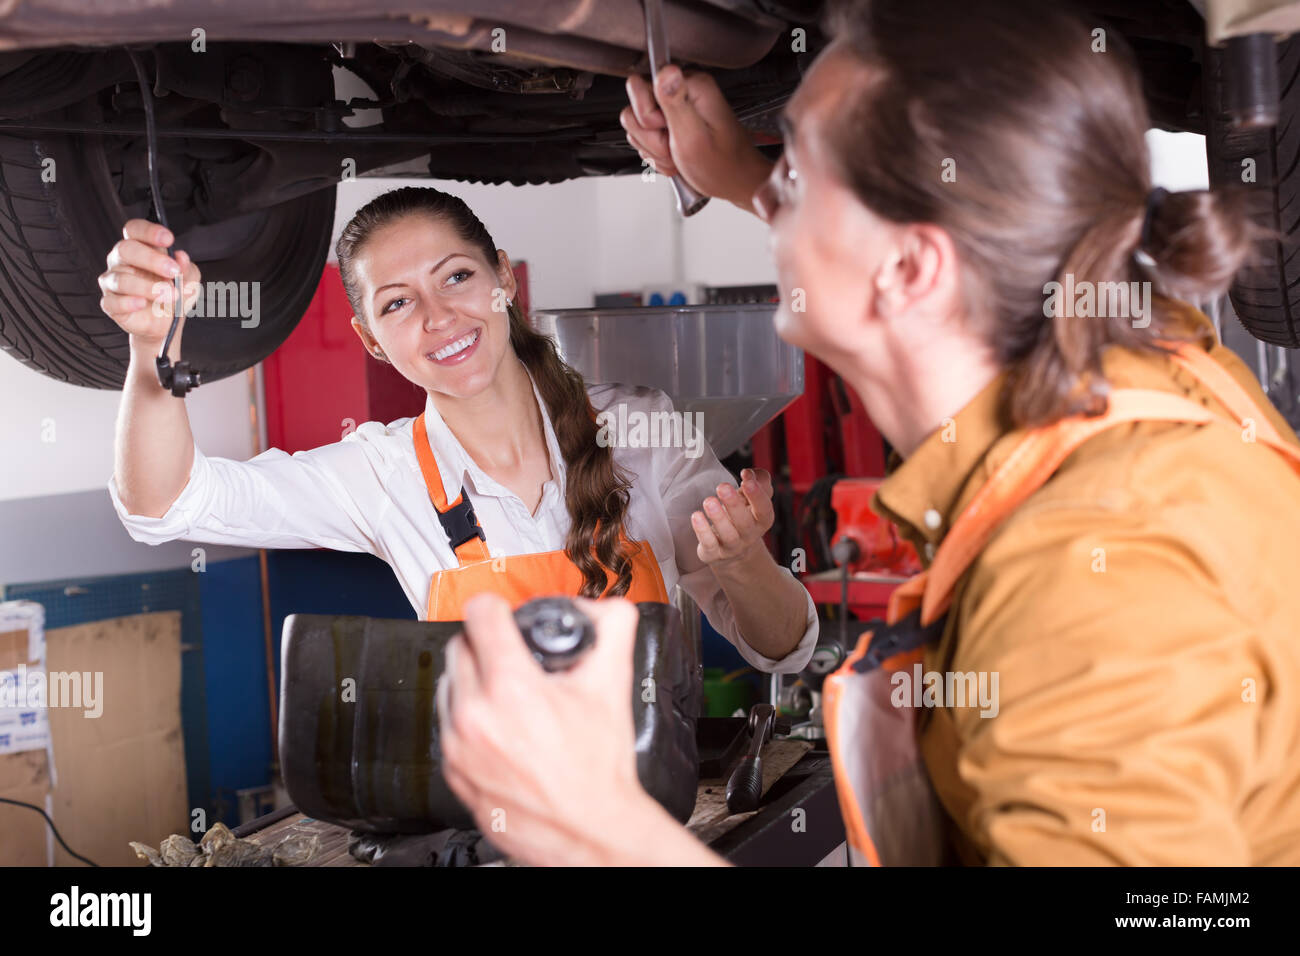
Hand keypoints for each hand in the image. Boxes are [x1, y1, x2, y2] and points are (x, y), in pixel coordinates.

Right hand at [99, 219, 200, 345]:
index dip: (149, 231)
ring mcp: (113, 282)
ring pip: (120, 278)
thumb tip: (181, 257)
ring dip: (147, 287)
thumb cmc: (173, 293)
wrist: (167, 322)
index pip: (134, 229)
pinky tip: (142, 303)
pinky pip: (112, 301)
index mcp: (139, 248)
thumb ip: (186, 268)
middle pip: (126, 249)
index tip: (168, 239)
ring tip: (168, 294)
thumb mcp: (188, 279)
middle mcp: (122, 261)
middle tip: (173, 272)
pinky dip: (128, 302)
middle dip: (151, 259)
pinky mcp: (110, 303)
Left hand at [437, 594, 653, 865]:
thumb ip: (614, 630)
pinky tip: (498, 725)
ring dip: (473, 679)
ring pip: (449, 684)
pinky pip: (448, 724)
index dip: (497, 607)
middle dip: (486, 644)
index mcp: (510, 688)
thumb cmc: (598, 770)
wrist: (589, 830)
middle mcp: (475, 716)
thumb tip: (604, 608)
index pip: (480, 615)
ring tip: (506, 692)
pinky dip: (468, 717)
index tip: (504, 613)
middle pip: (460, 645)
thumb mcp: (613, 686)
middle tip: (512, 655)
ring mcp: (459, 746)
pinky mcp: (452, 771)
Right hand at [620, 65, 774, 211]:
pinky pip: (647, 137)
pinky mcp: (673, 122)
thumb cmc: (722, 165)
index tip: (668, 132)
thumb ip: (675, 102)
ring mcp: (678, 107)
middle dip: (650, 137)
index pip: (639, 87)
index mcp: (691, 86)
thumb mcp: (693, 136)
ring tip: (676, 154)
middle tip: (674, 147)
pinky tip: (675, 157)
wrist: (733, 182)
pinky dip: (657, 154)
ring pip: (638, 125)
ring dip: (653, 148)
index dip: (648, 117)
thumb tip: (665, 71)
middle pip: (636, 107)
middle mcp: (684, 91)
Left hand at [691, 467, 774, 567]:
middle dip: (734, 504)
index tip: (746, 477)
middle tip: (722, 487)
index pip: (764, 509)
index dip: (757, 494)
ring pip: (728, 535)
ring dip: (718, 518)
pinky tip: (696, 516)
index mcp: (761, 520)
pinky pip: (709, 544)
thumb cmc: (742, 517)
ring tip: (709, 501)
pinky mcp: (713, 553)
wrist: (734, 551)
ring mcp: (731, 547)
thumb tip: (750, 473)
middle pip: (745, 523)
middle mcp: (749, 535)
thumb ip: (758, 481)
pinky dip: (702, 531)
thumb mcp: (752, 498)